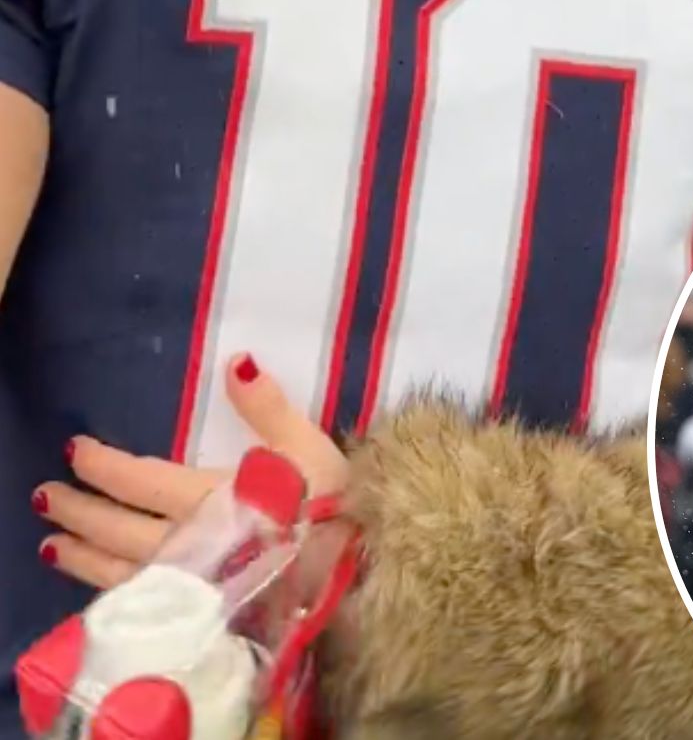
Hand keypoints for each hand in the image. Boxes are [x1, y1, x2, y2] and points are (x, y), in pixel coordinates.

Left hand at [35, 353, 349, 589]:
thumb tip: (236, 360)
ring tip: (51, 545)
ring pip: (117, 570)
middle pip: (115, 526)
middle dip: (77, 510)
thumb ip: (268, 407)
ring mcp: (187, 586)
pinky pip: (137, 607)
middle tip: (44, 497)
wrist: (361, 578)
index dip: (103, 465)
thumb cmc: (334, 507)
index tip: (75, 451)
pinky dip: (106, 595)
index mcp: (210, 496)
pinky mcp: (196, 617)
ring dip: (80, 556)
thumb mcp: (309, 447)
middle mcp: (186, 542)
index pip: (138, 479)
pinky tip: (94, 589)